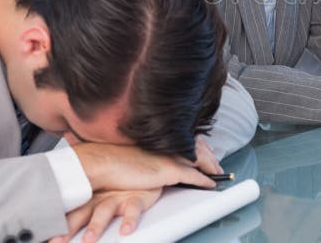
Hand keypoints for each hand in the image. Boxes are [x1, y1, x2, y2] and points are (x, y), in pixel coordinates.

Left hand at [49, 188, 162, 242]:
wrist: (149, 165)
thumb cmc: (123, 185)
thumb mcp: (100, 195)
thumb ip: (81, 209)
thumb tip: (54, 228)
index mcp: (88, 197)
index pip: (69, 211)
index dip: (56, 224)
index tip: (46, 239)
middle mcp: (101, 196)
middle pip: (81, 212)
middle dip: (69, 228)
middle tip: (59, 242)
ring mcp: (118, 196)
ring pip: (103, 211)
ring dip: (96, 225)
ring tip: (89, 239)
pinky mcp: (137, 197)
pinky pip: (133, 209)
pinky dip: (129, 219)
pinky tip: (125, 230)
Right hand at [72, 143, 217, 192]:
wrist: (102, 162)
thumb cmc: (110, 158)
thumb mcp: (132, 150)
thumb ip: (145, 151)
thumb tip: (147, 155)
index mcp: (159, 138)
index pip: (186, 137)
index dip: (199, 144)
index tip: (206, 148)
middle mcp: (166, 145)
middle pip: (197, 146)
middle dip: (209, 155)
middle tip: (217, 162)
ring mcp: (169, 157)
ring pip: (199, 160)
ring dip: (210, 166)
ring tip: (218, 173)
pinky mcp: (169, 171)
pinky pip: (194, 176)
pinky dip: (204, 180)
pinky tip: (211, 184)